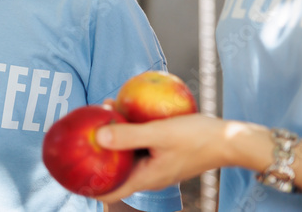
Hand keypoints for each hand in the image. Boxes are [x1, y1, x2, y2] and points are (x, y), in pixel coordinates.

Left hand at [93, 113, 228, 201]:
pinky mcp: (163, 153)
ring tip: (98, 114)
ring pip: (127, 154)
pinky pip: (139, 144)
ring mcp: (157, 164)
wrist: (231, 140)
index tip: (70, 174)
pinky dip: (128, 131)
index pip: (110, 191)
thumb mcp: (159, 133)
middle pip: (115, 169)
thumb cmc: (198, 138)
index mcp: (146, 178)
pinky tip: (122, 109)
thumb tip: (97, 137)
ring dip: (112, 138)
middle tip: (80, 133)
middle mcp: (149, 175)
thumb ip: (128, 135)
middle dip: (97, 154)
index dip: (89, 186)